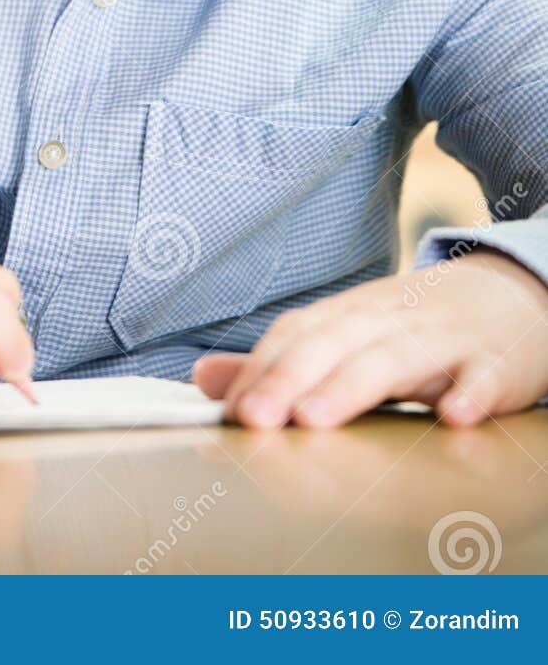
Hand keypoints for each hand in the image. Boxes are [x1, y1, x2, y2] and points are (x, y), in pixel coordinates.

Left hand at [192, 250, 547, 427]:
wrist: (512, 296)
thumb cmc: (418, 325)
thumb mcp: (349, 331)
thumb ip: (281, 359)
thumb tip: (204, 378)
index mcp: (352, 313)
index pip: (298, 332)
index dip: (263, 368)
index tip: (232, 410)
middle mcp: (391, 318)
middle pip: (335, 343)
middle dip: (291, 379)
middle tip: (256, 418)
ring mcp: (444, 338)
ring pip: (396, 357)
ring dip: (353, 386)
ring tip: (315, 418)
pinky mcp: (494, 363)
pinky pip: (482, 376)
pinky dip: (470, 393)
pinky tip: (453, 415)